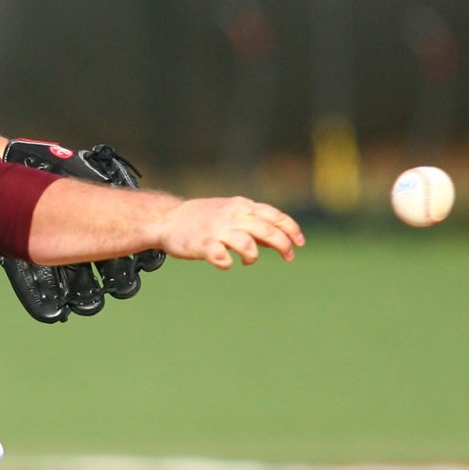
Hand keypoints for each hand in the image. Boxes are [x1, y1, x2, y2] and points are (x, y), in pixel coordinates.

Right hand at [153, 196, 304, 269]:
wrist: (168, 219)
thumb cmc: (203, 218)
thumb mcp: (231, 212)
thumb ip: (254, 224)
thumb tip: (279, 239)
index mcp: (241, 206)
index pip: (274, 215)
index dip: (291, 229)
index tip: (300, 243)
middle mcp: (232, 215)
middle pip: (267, 230)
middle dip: (283, 245)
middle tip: (289, 257)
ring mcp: (217, 230)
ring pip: (248, 244)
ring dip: (253, 256)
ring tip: (247, 260)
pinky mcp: (203, 245)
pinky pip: (223, 258)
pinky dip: (228, 263)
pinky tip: (226, 263)